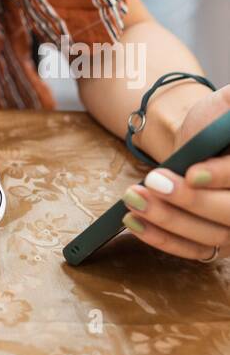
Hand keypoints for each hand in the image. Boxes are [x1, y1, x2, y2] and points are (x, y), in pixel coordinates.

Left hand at [121, 84, 229, 263]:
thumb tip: (228, 104)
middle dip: (189, 200)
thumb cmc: (214, 123)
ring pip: (209, 235)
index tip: (192, 172)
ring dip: (167, 219)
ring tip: (134, 197)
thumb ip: (228, 105)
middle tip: (154, 182)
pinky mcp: (214, 245)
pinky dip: (161, 239)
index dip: (220, 175)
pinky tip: (134, 221)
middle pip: (229, 212)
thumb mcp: (226, 105)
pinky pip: (191, 251)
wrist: (199, 141)